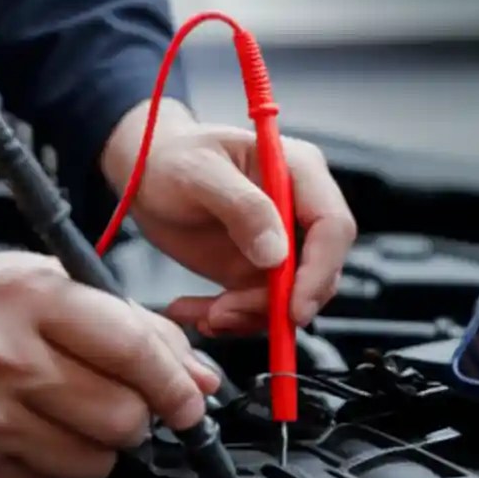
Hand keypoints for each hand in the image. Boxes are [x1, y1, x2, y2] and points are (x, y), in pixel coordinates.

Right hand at [0, 252, 218, 477]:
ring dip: (104, 445)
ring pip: (96, 460)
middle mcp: (4, 358)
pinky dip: (62, 466)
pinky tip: (38, 433)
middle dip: (142, 415)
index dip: (179, 381)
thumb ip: (133, 323)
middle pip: (123, 415)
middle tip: (127, 402)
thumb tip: (201, 374)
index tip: (195, 397)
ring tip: (76, 414)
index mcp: (31, 298)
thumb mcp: (49, 282)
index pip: (133, 349)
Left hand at [101, 99, 356, 335]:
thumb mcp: (197, 172)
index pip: (333, 225)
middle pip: (320, 269)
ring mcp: (282, 243)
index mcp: (299, 171)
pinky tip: (200, 313)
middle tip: (228, 311)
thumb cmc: (170, 158)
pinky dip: (233, 320)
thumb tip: (277, 254)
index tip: (293, 306)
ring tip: (206, 314)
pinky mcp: (261, 270)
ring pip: (292, 297)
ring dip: (251, 316)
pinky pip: (262, 307)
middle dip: (279, 302)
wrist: (145, 174)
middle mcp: (299, 209)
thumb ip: (241, 206)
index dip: (320, 270)